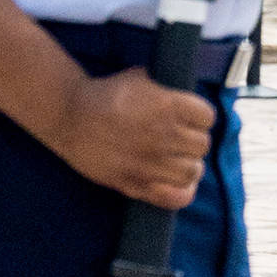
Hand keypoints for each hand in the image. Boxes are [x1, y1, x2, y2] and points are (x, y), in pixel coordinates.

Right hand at [59, 68, 216, 208]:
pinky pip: (173, 197)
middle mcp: (163, 135)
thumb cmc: (105, 94)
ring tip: (177, 160)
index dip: (200, 118)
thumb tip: (182, 94)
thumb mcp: (140, 78)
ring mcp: (150, 162)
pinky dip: (182, 192)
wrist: (70, 116)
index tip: (192, 119)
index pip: (207, 118)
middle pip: (202, 145)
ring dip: (188, 165)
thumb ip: (166, 87)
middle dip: (193, 140)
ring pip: (193, 171)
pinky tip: (179, 185)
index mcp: (168, 106)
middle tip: (181, 139)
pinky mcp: (135, 183)